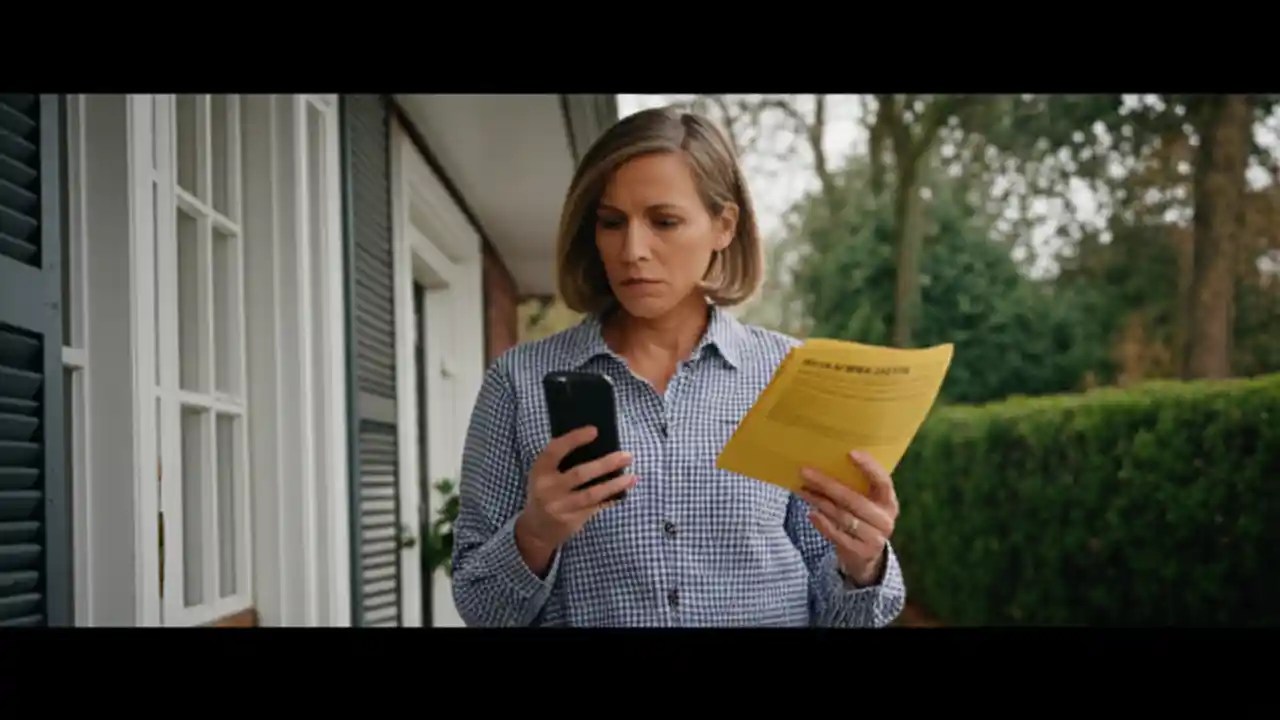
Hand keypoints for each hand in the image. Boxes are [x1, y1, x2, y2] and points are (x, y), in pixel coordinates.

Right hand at [515, 425, 635, 575]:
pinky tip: (622, 492)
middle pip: (580, 473)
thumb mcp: (545, 476)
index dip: (574, 439)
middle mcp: (547, 489)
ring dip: (614, 485)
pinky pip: (595, 507)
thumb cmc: (546, 493)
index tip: (594, 430)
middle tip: (627, 456)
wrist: (535, 530)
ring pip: (592, 494)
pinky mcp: (571, 520)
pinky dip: (610, 499)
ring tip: (632, 477)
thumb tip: (599, 447)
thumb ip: (563, 463)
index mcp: (540, 470)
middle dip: (606, 464)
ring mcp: (560, 507)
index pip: (555, 450)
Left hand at [797, 450, 898, 586]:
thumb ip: (855, 487)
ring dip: (820, 502)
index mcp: (889, 502)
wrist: (867, 558)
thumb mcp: (867, 504)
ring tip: (803, 489)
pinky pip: (837, 535)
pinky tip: (811, 513)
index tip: (850, 452)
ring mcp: (875, 538)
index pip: (882, 481)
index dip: (869, 467)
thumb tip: (825, 462)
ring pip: (843, 516)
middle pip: (854, 499)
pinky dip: (823, 523)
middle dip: (827, 485)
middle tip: (805, 472)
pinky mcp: (861, 553)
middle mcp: (885, 520)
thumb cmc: (862, 520)